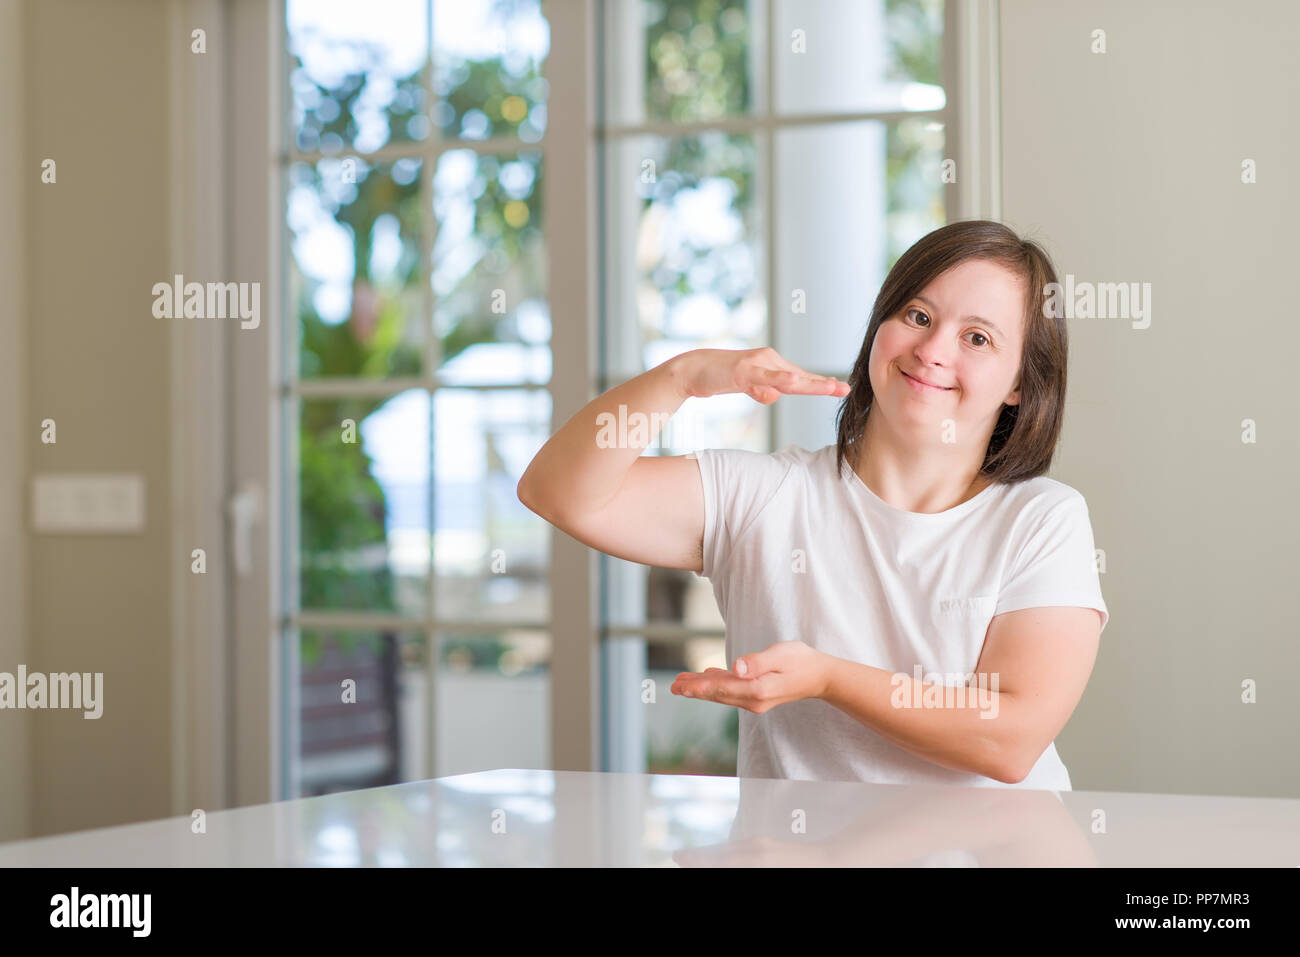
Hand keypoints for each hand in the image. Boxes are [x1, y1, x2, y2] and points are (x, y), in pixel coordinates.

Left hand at [669, 640, 831, 713]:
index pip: (723, 688)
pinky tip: (709, 677)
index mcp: (758, 689)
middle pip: (718, 694)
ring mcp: (756, 700)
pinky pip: (732, 692)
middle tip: (673, 687)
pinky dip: (717, 686)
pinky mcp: (758, 696)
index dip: (700, 687)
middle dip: (695, 690)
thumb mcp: (781, 655)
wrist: (821, 677)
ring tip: (682, 683)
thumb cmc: (802, 661)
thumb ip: (758, 661)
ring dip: (702, 689)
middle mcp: (754, 699)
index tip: (681, 686)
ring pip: (723, 694)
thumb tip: (737, 667)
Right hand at [670, 347, 849, 404]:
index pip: (799, 377)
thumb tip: (775, 397)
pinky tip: (795, 382)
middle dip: (823, 384)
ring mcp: (756, 364)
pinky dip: (781, 379)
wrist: (692, 370)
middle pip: (799, 376)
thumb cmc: (720, 378)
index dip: (820, 384)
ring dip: (810, 383)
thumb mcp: (746, 387)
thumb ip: (761, 391)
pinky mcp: (743, 370)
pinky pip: (765, 377)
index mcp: (770, 365)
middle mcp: (767, 360)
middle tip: (845, 389)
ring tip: (832, 388)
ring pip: (788, 377)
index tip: (841, 388)